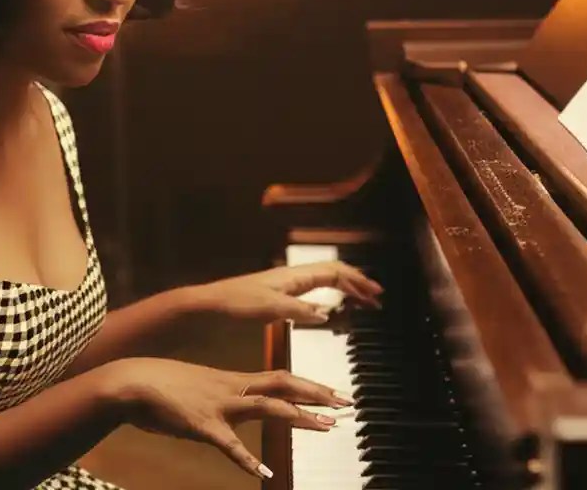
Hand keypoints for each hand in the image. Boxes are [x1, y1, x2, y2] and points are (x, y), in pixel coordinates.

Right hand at [105, 358, 352, 478]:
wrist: (132, 382)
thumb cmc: (161, 384)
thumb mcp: (198, 385)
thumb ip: (220, 394)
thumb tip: (235, 402)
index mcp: (232, 380)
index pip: (281, 377)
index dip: (310, 385)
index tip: (334, 392)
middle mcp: (232, 389)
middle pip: (284, 385)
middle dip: (317, 393)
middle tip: (346, 403)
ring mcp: (219, 406)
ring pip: (267, 407)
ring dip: (299, 417)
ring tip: (325, 426)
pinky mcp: (202, 426)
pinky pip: (229, 445)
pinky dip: (248, 458)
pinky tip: (265, 471)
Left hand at [192, 261, 383, 324]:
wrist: (210, 306)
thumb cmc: (235, 303)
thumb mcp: (269, 309)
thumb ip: (299, 310)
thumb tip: (327, 313)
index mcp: (293, 276)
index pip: (333, 272)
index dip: (357, 281)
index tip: (375, 293)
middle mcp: (291, 278)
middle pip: (332, 275)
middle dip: (356, 285)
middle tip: (375, 299)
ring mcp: (285, 286)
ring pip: (323, 283)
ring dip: (344, 291)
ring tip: (360, 302)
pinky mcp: (277, 297)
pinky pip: (311, 293)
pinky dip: (327, 298)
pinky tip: (328, 309)